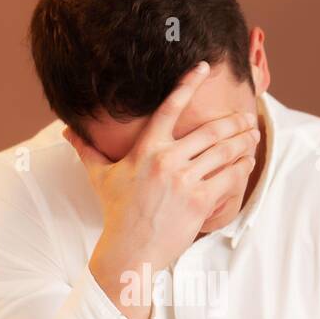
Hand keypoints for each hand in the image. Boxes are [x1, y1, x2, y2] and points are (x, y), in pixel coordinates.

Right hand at [64, 61, 258, 318]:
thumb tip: (66, 132)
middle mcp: (166, 161)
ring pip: (224, 152)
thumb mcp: (100, 177)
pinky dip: (243, 167)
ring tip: (253, 135)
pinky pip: (229, 177)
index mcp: (145, 149)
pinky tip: (248, 162)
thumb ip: (87, 150)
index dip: (188, 84)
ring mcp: (184, 181)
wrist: (130, 250)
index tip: (203, 68)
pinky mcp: (199, 201)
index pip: (169, 108)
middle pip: (210, 131)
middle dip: (234, 122)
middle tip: (247, 116)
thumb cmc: (116, 213)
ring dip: (244, 141)